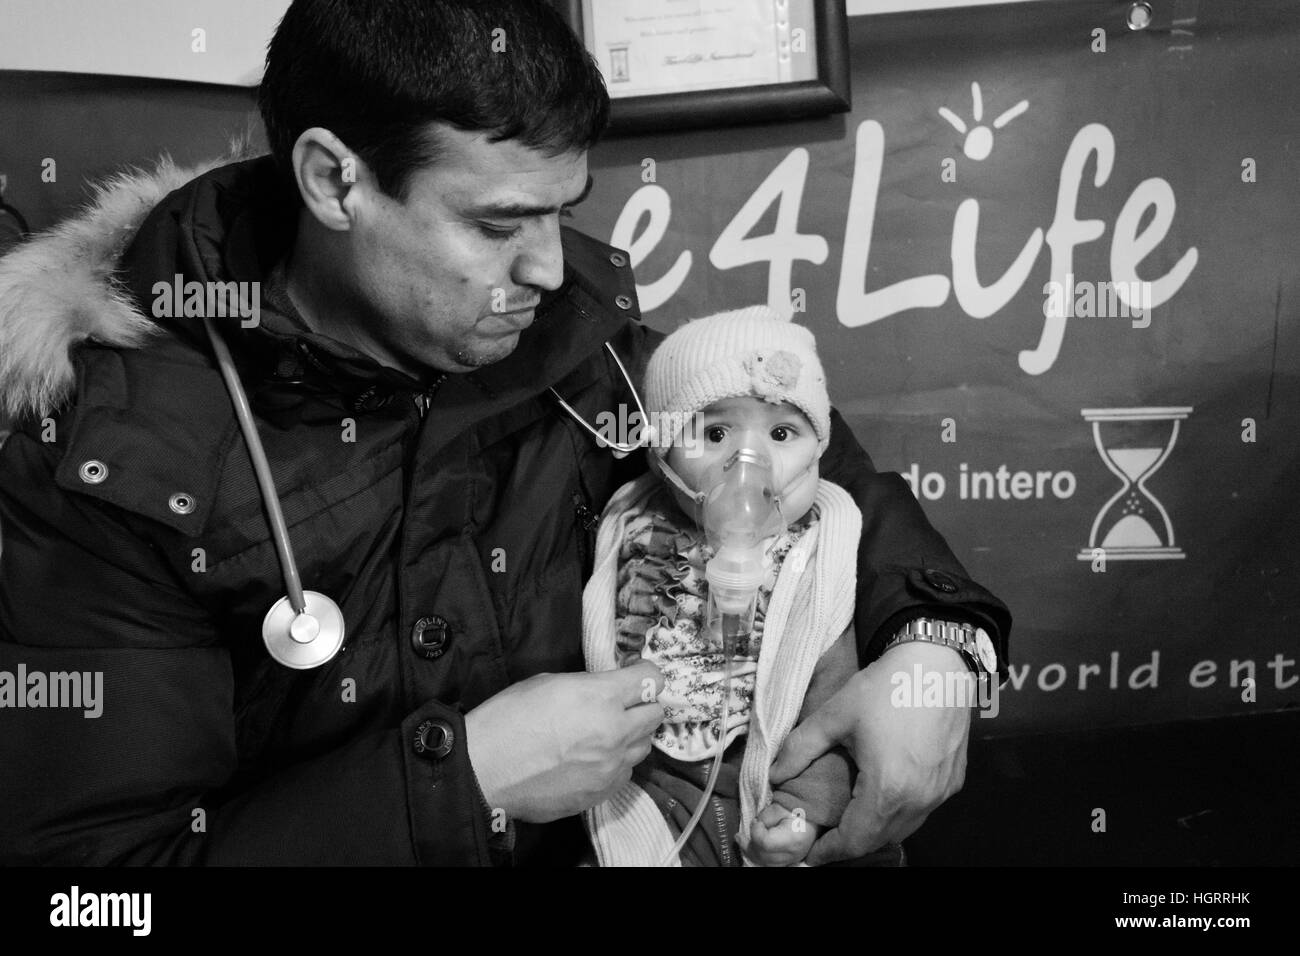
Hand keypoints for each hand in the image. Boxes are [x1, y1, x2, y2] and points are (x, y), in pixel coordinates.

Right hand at [464, 661, 664, 822]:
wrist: (484, 771)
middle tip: (622, 705)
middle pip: (655, 715)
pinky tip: (592, 760)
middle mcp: (615, 732)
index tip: (636, 677)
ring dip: (631, 737)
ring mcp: (611, 767)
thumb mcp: (548, 683)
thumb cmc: (507, 720)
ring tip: (605, 735)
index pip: (651, 680)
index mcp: (601, 697)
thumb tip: (606, 691)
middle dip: (641, 706)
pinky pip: (625, 773)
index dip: (644, 675)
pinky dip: (616, 765)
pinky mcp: (602, 793)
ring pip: (643, 747)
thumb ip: (588, 686)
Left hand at [746, 801, 818, 866]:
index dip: (756, 832)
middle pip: (764, 856)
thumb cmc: (799, 807)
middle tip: (738, 835)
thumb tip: (754, 826)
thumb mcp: (780, 806)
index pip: (765, 843)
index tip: (755, 821)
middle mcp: (794, 853)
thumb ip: (765, 817)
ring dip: (752, 853)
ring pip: (767, 863)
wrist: (816, 813)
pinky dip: (760, 856)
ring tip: (741, 842)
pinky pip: (772, 863)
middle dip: (749, 845)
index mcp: (793, 839)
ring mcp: (794, 859)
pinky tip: (753, 848)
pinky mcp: (792, 859)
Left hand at [769, 641, 970, 865]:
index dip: (830, 851)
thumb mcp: (835, 715)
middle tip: (826, 838)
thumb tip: (774, 775)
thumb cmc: (886, 687)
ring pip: (904, 828)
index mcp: (887, 790)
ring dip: (876, 830)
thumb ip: (800, 748)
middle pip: (880, 838)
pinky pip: (923, 811)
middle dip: (851, 843)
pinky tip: (882, 798)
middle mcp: (919, 801)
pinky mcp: (954, 782)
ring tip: (851, 822)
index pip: (855, 839)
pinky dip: (900, 814)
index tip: (810, 855)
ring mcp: (940, 793)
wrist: (938, 663)